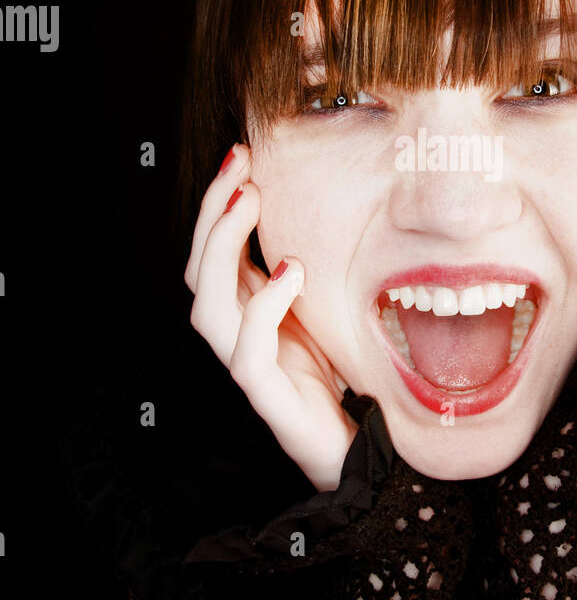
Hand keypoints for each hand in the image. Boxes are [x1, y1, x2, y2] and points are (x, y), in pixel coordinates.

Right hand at [184, 143, 356, 491]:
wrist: (353, 445)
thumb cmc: (336, 374)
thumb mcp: (320, 307)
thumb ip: (301, 267)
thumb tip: (306, 207)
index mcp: (246, 310)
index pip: (213, 251)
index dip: (217, 202)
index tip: (242, 154)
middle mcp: (237, 334)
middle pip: (200, 270)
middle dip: (212, 213)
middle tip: (240, 166)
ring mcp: (247, 365)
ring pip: (209, 306)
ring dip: (224, 248)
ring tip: (249, 203)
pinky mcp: (267, 395)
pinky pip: (248, 353)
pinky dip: (264, 308)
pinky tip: (290, 272)